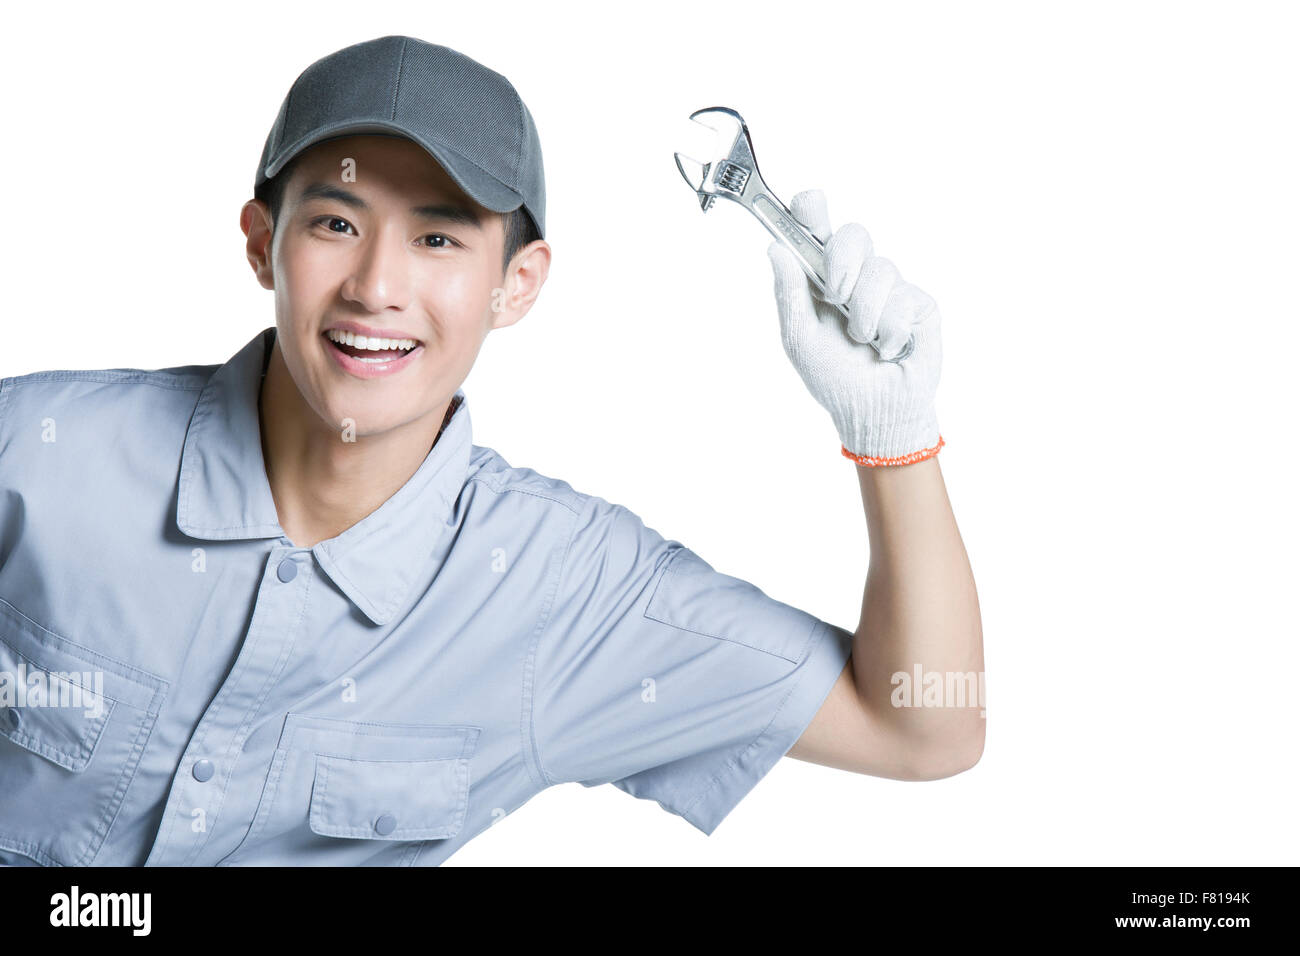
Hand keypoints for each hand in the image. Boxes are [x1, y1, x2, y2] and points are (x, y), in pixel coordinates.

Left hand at [767, 189, 943, 465]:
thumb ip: (790, 295)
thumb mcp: (800, 340)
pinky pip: (904, 299)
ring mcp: (890, 287)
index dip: (812, 209)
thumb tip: (775, 250)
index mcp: (822, 279)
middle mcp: (857, 276)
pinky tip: (889, 349)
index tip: (809, 204)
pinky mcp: (919, 304)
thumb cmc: (835, 378)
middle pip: (854, 234)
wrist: (874, 412)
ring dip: (865, 316)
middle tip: (836, 297)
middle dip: (842, 263)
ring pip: (880, 270)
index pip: (817, 229)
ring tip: (864, 341)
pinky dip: (890, 332)